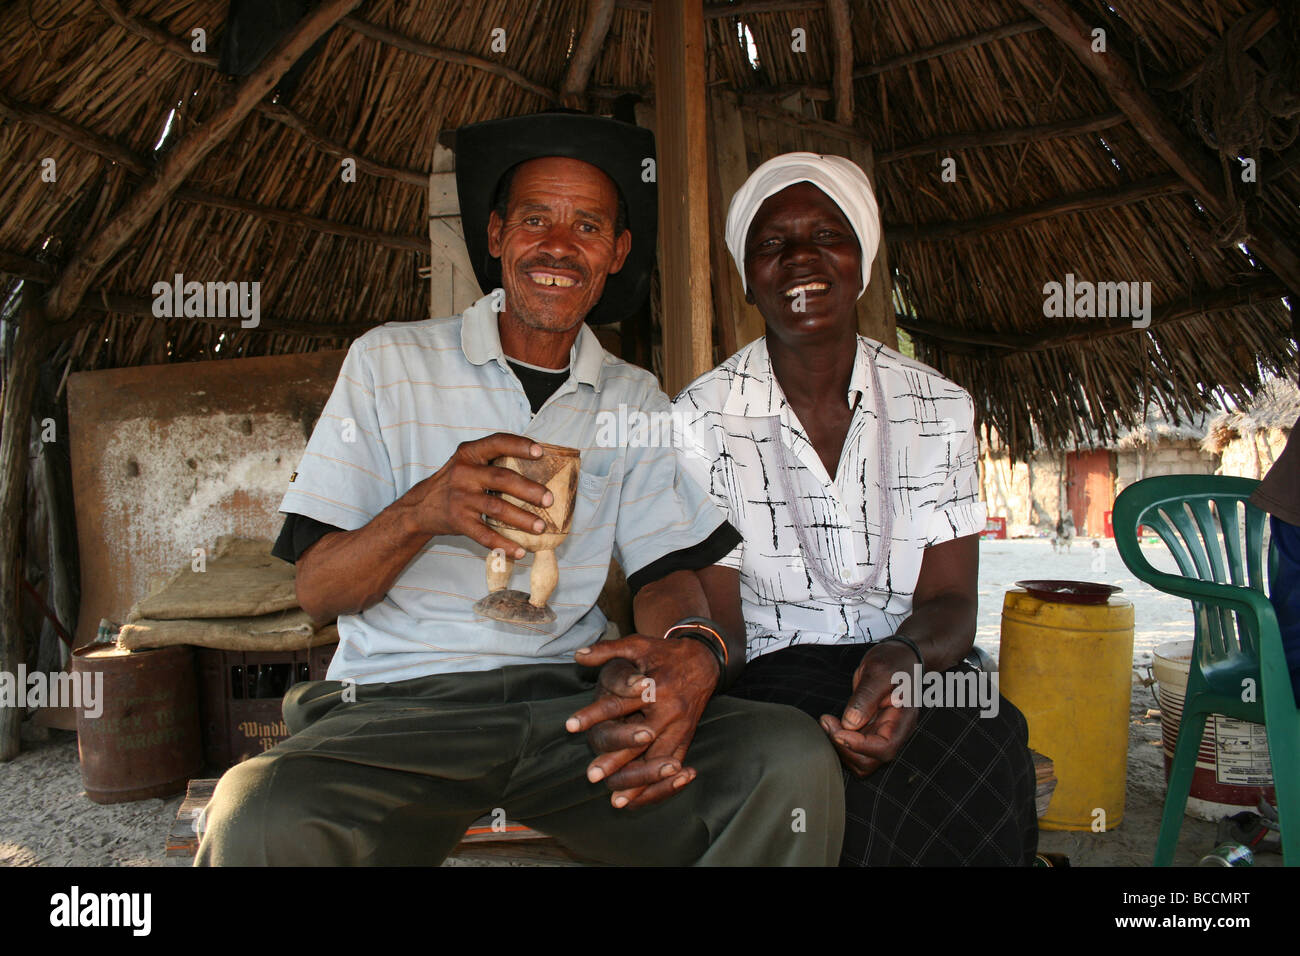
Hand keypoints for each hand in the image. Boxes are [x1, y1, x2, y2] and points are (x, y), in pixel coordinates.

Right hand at [408, 432, 552, 555]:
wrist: (421, 507)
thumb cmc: (456, 482)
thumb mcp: (467, 463)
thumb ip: (492, 460)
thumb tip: (539, 468)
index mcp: (469, 453)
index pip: (497, 443)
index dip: (519, 446)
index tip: (541, 452)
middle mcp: (464, 473)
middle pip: (502, 478)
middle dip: (529, 489)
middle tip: (549, 499)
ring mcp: (460, 498)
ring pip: (497, 508)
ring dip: (522, 519)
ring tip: (541, 527)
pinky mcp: (458, 521)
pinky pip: (484, 534)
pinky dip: (503, 544)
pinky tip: (519, 551)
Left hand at [566, 634, 720, 808]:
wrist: (704, 660)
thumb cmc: (665, 654)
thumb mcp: (638, 644)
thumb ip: (608, 650)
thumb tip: (578, 655)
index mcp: (654, 687)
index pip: (618, 704)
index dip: (593, 715)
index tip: (570, 726)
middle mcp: (668, 711)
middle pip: (639, 741)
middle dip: (616, 759)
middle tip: (592, 775)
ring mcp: (680, 728)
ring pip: (657, 759)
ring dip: (638, 781)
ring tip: (616, 800)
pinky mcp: (686, 739)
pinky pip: (672, 766)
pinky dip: (658, 786)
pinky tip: (639, 800)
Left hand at [820, 641, 919, 777]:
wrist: (901, 655)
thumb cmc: (894, 660)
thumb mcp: (878, 671)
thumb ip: (865, 697)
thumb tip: (850, 724)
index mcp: (902, 719)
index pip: (884, 748)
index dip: (859, 745)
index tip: (838, 730)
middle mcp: (893, 731)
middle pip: (870, 760)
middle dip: (845, 747)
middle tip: (827, 722)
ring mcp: (881, 732)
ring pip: (860, 759)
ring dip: (840, 747)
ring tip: (827, 722)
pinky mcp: (869, 729)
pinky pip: (854, 747)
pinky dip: (839, 741)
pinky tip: (831, 722)